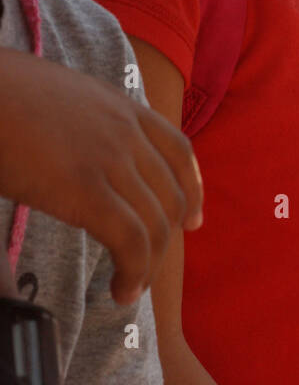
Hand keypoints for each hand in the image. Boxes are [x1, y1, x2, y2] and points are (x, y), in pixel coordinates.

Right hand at [0, 49, 202, 304]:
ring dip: (148, 264)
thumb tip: (75, 155)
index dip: (192, 188)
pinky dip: (133, 270)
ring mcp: (110, 157)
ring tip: (129, 288)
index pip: (178, 149)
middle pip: (172, 193)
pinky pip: (130, 238)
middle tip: (149, 264)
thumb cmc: (1, 94)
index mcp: (119, 105)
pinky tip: (119, 290)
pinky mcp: (86, 189)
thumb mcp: (60, 98)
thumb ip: (84, 123)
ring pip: (156, 222)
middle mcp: (125, 130)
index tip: (193, 218)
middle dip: (167, 236)